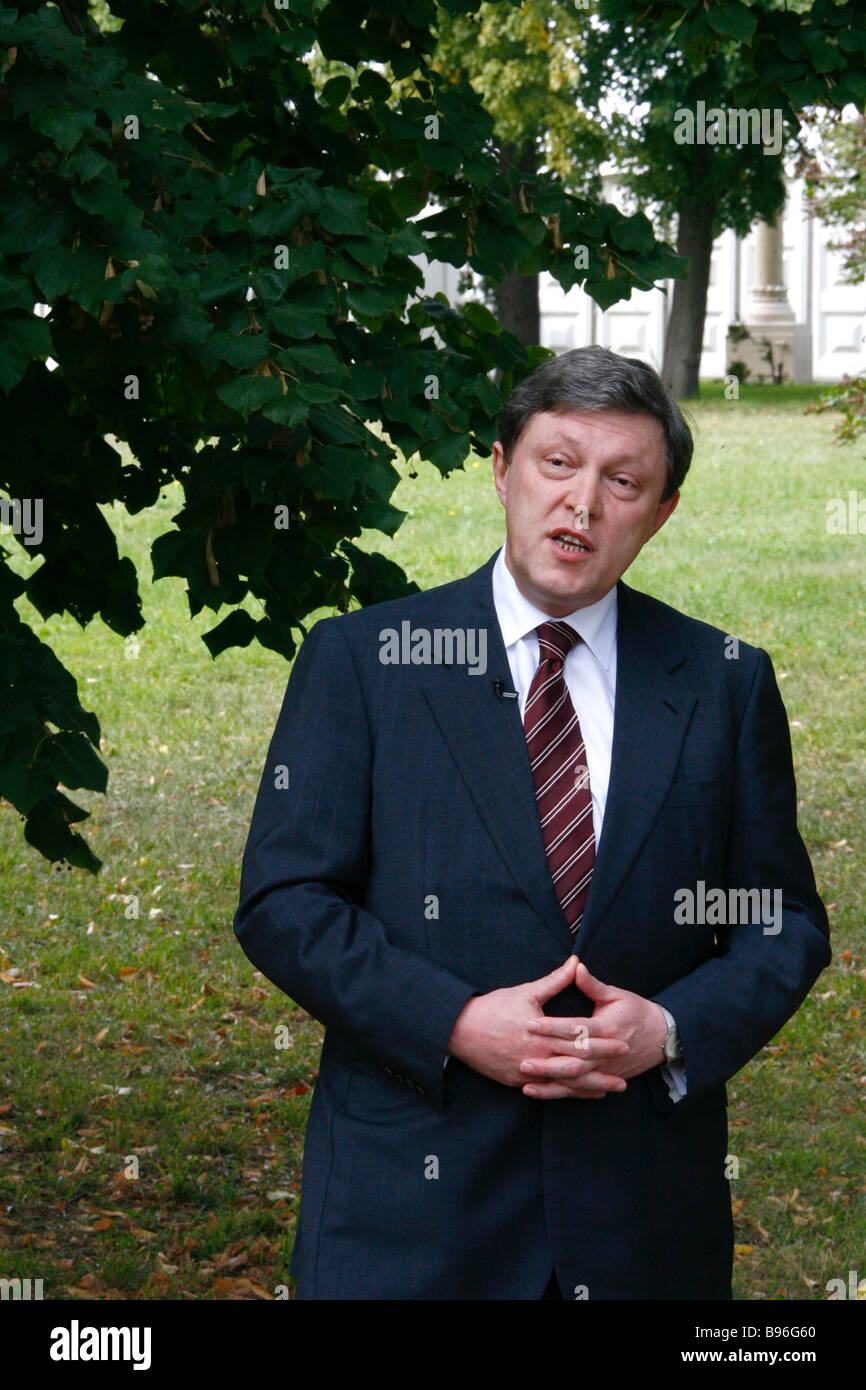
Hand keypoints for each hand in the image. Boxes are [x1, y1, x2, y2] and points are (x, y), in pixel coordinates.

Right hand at [446, 954, 628, 1092]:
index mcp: (542, 1034)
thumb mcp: (526, 991)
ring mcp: (526, 1072)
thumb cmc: (494, 1007)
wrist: (460, 1030)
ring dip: (587, 1088)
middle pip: (576, 1067)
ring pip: (563, 1085)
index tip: (623, 1045)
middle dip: (602, 1072)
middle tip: (625, 1078)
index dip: (603, 1044)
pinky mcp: (517, 1082)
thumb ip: (555, 980)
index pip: (579, 1040)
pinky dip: (565, 1093)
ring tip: (609, 1091)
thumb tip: (576, 962)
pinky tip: (579, 1093)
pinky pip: (546, 1091)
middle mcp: (537, 1056)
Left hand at [519, 959, 667, 1099]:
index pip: (576, 1029)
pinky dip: (560, 1093)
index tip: (530, 1024)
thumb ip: (592, 984)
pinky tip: (539, 1092)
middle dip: (548, 1061)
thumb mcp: (616, 994)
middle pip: (574, 1059)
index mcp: (607, 1028)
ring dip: (551, 1082)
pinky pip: (580, 1090)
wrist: (662, 1036)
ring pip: (576, 1080)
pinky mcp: (605, 1078)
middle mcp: (607, 1052)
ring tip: (526, 1082)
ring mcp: (607, 1069)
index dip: (553, 1027)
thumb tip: (575, 965)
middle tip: (522, 1061)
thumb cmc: (636, 1011)